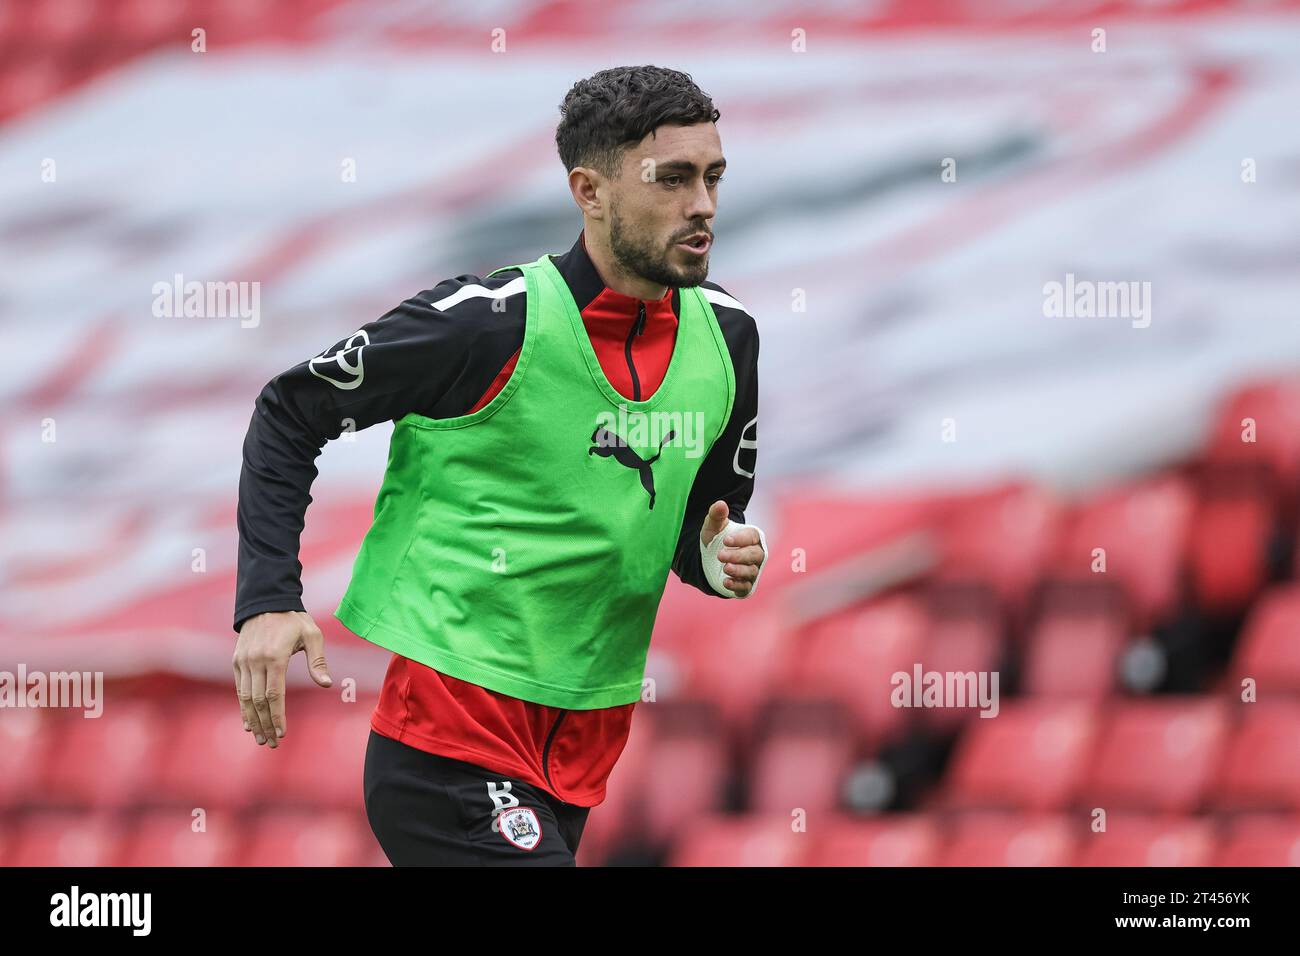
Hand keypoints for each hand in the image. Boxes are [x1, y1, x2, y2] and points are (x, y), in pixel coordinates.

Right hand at [232, 610, 332, 747]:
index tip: (282, 733)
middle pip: (258, 701)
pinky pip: (240, 688)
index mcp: (275, 657)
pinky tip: (249, 721)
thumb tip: (327, 685)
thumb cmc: (294, 620)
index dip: (277, 716)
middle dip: (265, 724)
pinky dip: (243, 707)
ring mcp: (243, 662)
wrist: (266, 602)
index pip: (274, 694)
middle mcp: (255, 661)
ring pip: (246, 698)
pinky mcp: (237, 661)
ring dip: (253, 720)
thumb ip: (318, 662)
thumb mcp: (312, 635)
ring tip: (260, 738)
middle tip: (272, 743)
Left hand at [700, 500, 764, 597]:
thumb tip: (721, 504)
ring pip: (750, 571)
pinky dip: (737, 585)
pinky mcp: (745, 585)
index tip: (726, 540)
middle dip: (738, 555)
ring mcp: (752, 571)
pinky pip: (745, 587)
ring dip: (738, 570)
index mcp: (752, 538)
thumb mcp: (713, 527)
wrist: (710, 560)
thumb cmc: (717, 540)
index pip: (752, 537)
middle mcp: (756, 554)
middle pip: (753, 555)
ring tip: (725, 568)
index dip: (741, 539)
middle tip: (720, 555)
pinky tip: (726, 582)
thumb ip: (717, 515)